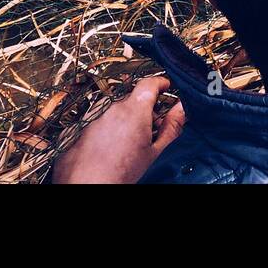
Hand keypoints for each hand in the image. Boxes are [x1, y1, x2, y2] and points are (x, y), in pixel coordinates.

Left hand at [50, 75, 185, 184]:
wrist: (88, 185)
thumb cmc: (119, 173)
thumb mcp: (153, 151)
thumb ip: (171, 126)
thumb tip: (181, 110)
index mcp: (134, 111)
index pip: (149, 83)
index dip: (161, 83)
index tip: (166, 86)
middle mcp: (114, 110)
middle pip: (134, 100)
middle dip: (145, 109)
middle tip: (153, 127)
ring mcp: (98, 119)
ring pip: (118, 113)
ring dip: (127, 122)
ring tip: (131, 144)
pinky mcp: (86, 129)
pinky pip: (103, 123)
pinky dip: (112, 131)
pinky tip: (115, 149)